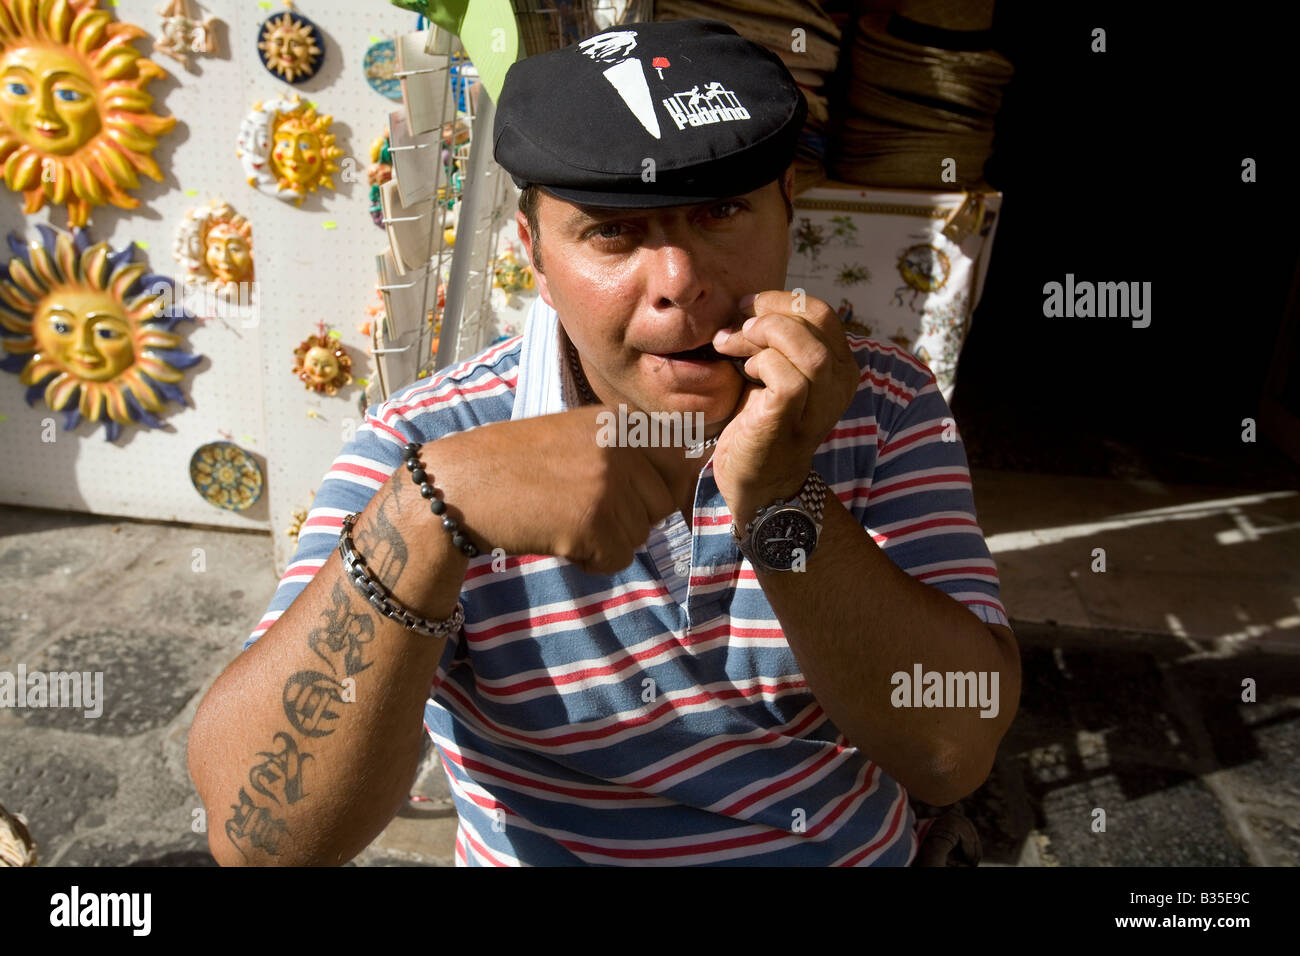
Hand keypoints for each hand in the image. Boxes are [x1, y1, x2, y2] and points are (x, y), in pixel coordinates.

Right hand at [419, 406, 695, 575]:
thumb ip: (625, 450)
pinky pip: (616, 559)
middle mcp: (621, 445)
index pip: (680, 459)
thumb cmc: (512, 465)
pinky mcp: (594, 522)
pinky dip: (589, 560)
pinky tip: (556, 538)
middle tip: (579, 508)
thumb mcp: (577, 435)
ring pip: (639, 535)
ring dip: (606, 540)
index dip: (660, 486)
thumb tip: (687, 474)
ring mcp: (609, 483)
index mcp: (618, 419)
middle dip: (630, 517)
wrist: (461, 486)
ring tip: (561, 519)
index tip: (631, 495)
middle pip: (662, 503)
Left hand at [710, 291, 859, 522]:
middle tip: (735, 324)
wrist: (758, 480)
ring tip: (733, 345)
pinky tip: (745, 373)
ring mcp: (822, 402)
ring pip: (807, 347)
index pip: (821, 312)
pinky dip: (760, 363)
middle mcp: (841, 383)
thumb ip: (778, 342)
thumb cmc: (761, 422)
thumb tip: (751, 304)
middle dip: (770, 312)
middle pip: (817, 320)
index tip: (744, 307)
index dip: (780, 300)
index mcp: (840, 366)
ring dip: (763, 335)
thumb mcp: (775, 373)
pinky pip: (786, 375)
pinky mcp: (795, 417)